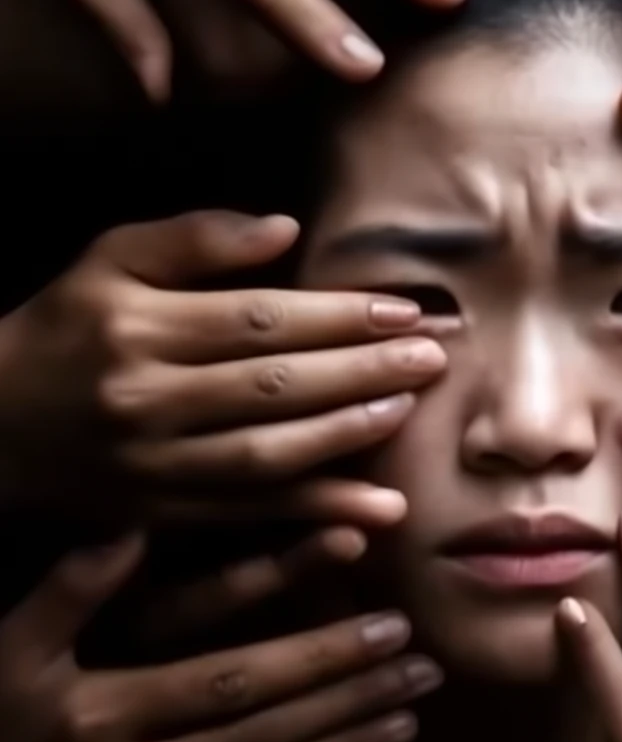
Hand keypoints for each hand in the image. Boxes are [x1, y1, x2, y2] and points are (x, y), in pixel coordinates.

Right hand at [0, 210, 444, 522]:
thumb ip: (196, 237)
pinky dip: (316, 510)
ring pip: (268, 453)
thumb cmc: (67, 324)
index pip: (258, 321)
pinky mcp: (161, 509)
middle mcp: (145, 397)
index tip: (402, 311)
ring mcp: (153, 463)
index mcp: (137, 326)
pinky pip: (249, 513)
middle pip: (274, 385)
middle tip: (434, 357)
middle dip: (363, 371)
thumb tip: (287, 227)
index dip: (337, 317)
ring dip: (348, 434)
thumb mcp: (111, 257)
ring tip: (409, 409)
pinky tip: (378, 509)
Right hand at [0, 536, 441, 741]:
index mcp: (106, 712)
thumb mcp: (7, 645)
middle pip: (266, 733)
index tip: (387, 627)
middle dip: (351, 700)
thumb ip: (71, 588)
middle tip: (423, 670)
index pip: (236, 679)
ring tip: (406, 721)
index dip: (317, 655)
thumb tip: (132, 524)